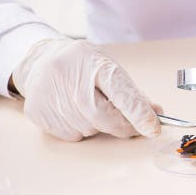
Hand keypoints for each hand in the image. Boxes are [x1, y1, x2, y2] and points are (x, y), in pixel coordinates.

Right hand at [11, 39, 160, 140]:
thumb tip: (157, 113)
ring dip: (98, 126)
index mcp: (95, 64)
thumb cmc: (83, 65)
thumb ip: (132, 93)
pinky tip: (74, 112)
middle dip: (122, 126)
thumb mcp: (109, 68)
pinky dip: (80, 130)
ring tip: (90, 106)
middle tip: (131, 127)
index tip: (153, 129)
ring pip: (88, 129)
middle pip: (103, 117)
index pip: (121, 92)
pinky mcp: (38, 112)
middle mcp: (71, 78)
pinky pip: (70, 135)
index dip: (139, 113)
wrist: (40, 59)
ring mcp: (51, 95)